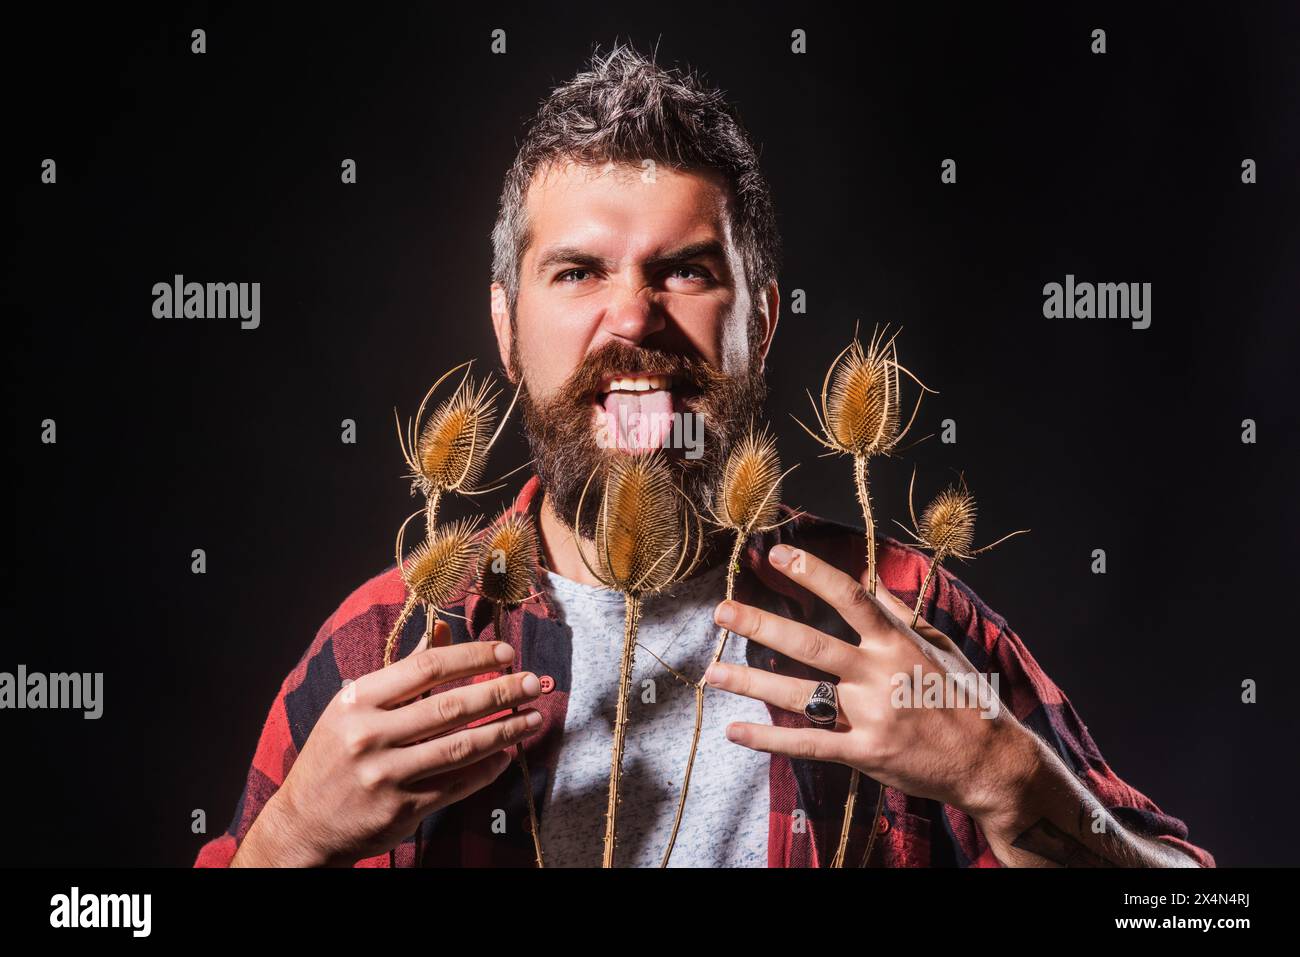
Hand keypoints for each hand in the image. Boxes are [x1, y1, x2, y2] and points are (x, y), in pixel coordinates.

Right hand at [232, 621, 542, 866]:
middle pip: (451, 707)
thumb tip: (441, 630)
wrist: (303, 824)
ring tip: (533, 717)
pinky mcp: (401, 810)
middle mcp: (370, 736)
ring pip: (461, 747)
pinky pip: (457, 784)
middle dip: (501, 691)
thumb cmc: (334, 755)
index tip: (506, 652)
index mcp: (358, 701)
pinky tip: (506, 756)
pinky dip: (487, 769)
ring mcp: (386, 775)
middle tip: (534, 682)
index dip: (472, 657)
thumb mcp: (354, 706)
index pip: (427, 668)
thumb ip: (401, 671)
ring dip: (506, 730)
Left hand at [702, 544, 1039, 820]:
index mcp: (899, 643)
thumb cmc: (965, 697)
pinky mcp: (865, 754)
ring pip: (799, 695)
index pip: (851, 598)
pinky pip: (808, 744)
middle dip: (761, 626)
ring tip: (710, 673)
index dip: (813, 573)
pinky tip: (734, 731)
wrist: (990, 762)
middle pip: (811, 645)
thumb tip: (869, 577)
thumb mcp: (940, 646)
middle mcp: (880, 676)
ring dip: (750, 683)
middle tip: (721, 612)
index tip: (778, 554)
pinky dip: (768, 740)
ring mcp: (871, 717)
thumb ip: (900, 614)